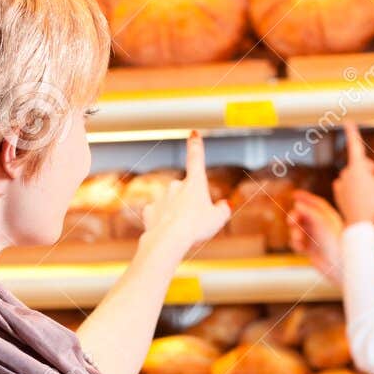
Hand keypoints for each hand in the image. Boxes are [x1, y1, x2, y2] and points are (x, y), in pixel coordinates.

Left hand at [139, 131, 230, 260]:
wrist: (168, 239)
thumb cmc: (196, 228)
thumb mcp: (218, 220)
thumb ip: (222, 210)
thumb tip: (223, 206)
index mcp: (195, 182)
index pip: (196, 158)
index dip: (196, 145)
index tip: (193, 133)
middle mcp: (176, 185)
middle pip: (186, 192)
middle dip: (190, 205)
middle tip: (195, 223)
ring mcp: (161, 197)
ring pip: (172, 204)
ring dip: (177, 214)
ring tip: (182, 232)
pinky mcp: (150, 210)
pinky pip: (159, 214)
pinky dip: (163, 221)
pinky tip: (166, 231)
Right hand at [289, 189, 343, 283]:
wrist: (337, 266)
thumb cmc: (334, 243)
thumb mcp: (321, 222)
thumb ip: (309, 212)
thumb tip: (297, 204)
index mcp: (328, 217)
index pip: (315, 203)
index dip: (305, 197)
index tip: (294, 194)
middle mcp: (321, 226)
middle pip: (303, 215)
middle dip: (295, 217)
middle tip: (290, 222)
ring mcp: (315, 238)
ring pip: (298, 229)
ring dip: (295, 233)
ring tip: (298, 238)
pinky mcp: (310, 249)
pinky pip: (297, 243)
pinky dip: (296, 244)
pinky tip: (300, 248)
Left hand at [332, 121, 373, 226]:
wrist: (358, 223)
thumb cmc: (373, 202)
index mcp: (357, 167)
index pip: (355, 145)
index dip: (352, 132)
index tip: (347, 121)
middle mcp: (346, 172)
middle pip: (361, 164)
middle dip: (369, 170)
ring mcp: (340, 182)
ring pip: (355, 175)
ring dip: (362, 180)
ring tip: (368, 196)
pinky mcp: (337, 191)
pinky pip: (348, 184)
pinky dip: (354, 188)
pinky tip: (358, 199)